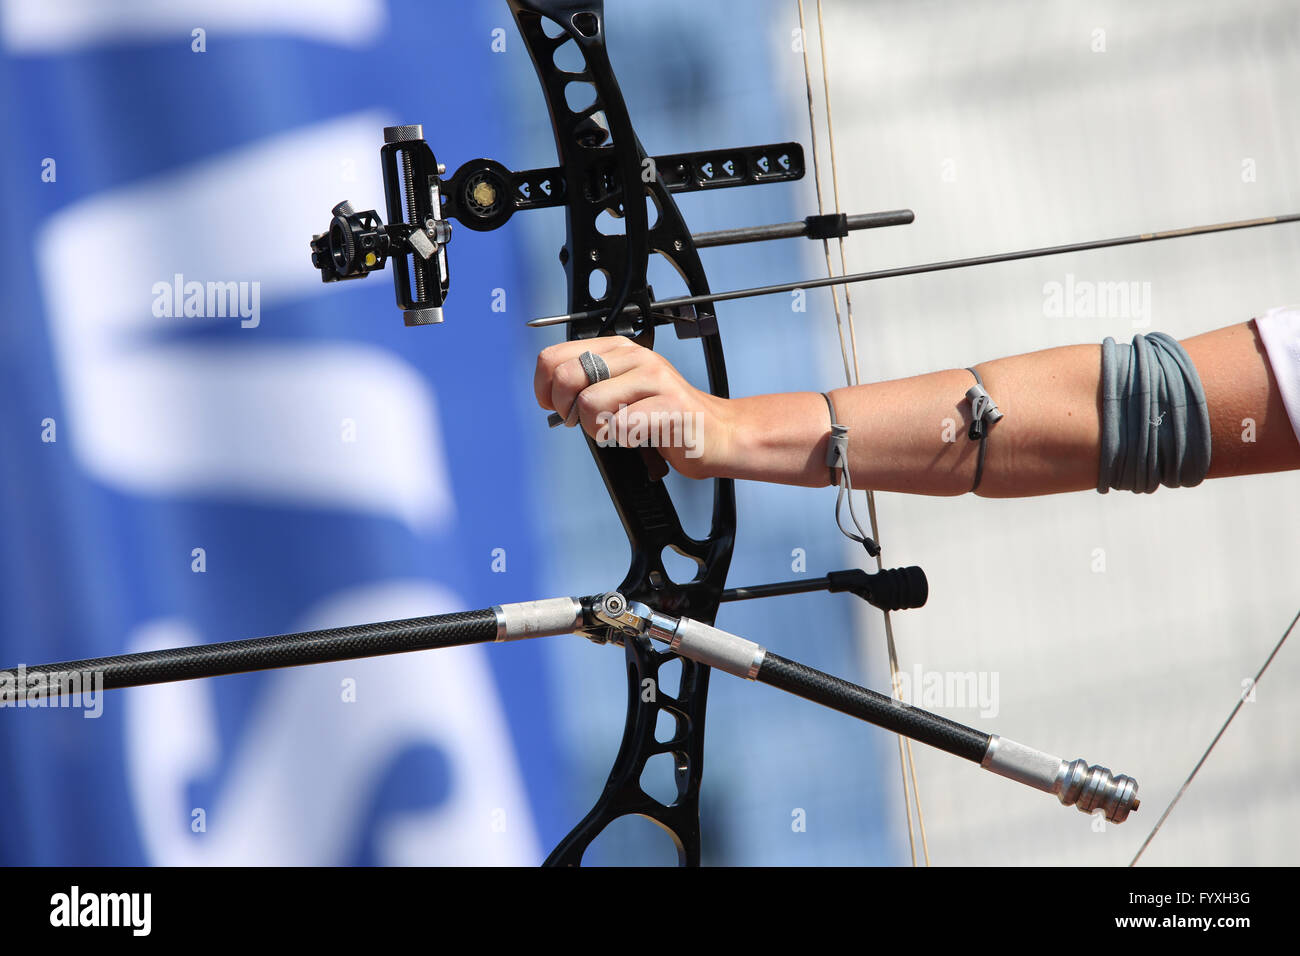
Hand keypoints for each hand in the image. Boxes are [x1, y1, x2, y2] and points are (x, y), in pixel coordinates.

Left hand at [534, 337, 733, 479]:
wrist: (717, 433)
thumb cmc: (666, 417)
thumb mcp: (622, 390)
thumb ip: (590, 384)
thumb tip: (550, 395)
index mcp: (618, 349)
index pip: (554, 357)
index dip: (545, 388)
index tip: (556, 406)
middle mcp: (635, 357)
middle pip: (567, 378)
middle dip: (568, 410)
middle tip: (590, 423)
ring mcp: (654, 379)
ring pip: (590, 403)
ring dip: (598, 429)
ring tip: (621, 431)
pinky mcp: (669, 406)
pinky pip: (621, 426)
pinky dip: (623, 440)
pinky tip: (640, 437)